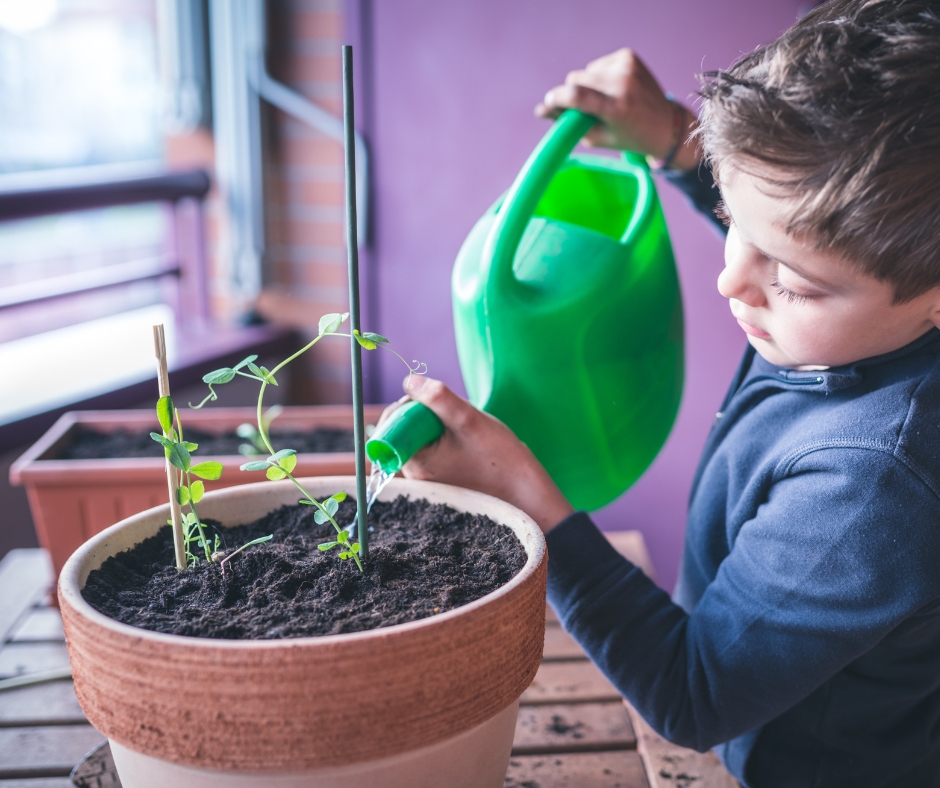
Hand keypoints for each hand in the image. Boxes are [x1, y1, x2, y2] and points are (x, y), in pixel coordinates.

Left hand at [379, 377, 574, 532]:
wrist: (526, 494)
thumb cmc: (500, 460)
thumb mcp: (468, 419)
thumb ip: (437, 398)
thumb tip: (408, 381)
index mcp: (414, 464)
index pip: (392, 425)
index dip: (410, 405)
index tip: (434, 403)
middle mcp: (416, 476)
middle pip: (406, 430)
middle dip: (427, 414)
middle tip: (455, 416)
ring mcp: (429, 479)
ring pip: (422, 438)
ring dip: (439, 425)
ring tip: (466, 431)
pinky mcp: (443, 479)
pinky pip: (434, 449)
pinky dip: (447, 438)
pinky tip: (468, 443)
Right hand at [536, 48, 700, 170]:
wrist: (665, 124)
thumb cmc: (628, 136)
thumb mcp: (596, 137)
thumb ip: (568, 123)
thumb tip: (540, 110)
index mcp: (616, 109)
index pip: (577, 95)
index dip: (557, 98)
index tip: (549, 104)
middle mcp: (623, 84)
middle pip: (576, 79)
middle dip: (571, 93)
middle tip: (580, 108)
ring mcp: (627, 67)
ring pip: (586, 71)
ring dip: (587, 85)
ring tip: (602, 100)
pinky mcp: (629, 56)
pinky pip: (598, 65)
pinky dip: (599, 77)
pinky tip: (612, 89)